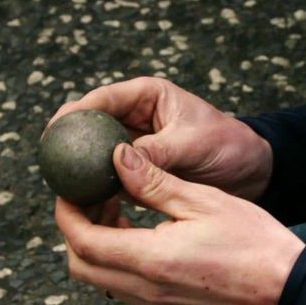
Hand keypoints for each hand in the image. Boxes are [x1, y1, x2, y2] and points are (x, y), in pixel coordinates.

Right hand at [47, 77, 272, 200]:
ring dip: (81, 172)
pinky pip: (108, 179)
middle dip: (69, 145)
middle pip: (89, 127)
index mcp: (146, 97)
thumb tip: (119, 159)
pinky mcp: (136, 171)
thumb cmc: (229, 146)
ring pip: (94, 155)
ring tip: (65, 191)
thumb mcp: (193, 144)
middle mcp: (134, 118)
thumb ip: (157, 150)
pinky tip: (86, 207)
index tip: (55, 132)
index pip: (100, 100)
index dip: (73, 114)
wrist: (253, 173)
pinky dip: (97, 191)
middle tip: (52, 166)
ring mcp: (133, 146)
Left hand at [55, 143, 304, 304]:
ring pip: (101, 279)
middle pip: (82, 265)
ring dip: (97, 245)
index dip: (67, 213)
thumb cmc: (253, 240)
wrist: (290, 288)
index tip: (70, 188)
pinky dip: (118, 260)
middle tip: (91, 198)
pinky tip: (140, 232)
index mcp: (151, 260)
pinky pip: (125, 287)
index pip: (83, 241)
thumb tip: (116, 156)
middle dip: (76, 229)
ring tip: (118, 209)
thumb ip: (153, 181)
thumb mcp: (201, 200)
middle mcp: (147, 291)